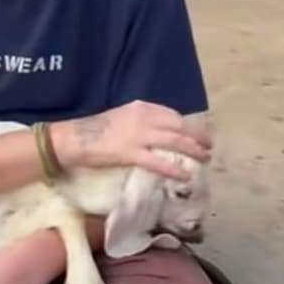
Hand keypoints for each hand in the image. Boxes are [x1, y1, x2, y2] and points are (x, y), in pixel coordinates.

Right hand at [51, 100, 212, 180]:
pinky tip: (185, 176)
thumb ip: (139, 121)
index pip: (172, 115)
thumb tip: (157, 132)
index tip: (195, 133)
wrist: (75, 138)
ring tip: (204, 159)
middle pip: (179, 127)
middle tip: (208, 146)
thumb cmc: (94, 129)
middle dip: (197, 137)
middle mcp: (144, 118)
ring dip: (193, 151)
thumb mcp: (121, 117)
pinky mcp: (132, 153)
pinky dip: (174, 169)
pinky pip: (159, 162)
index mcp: (141, 107)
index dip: (187, 125)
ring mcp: (139, 136)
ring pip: (175, 142)